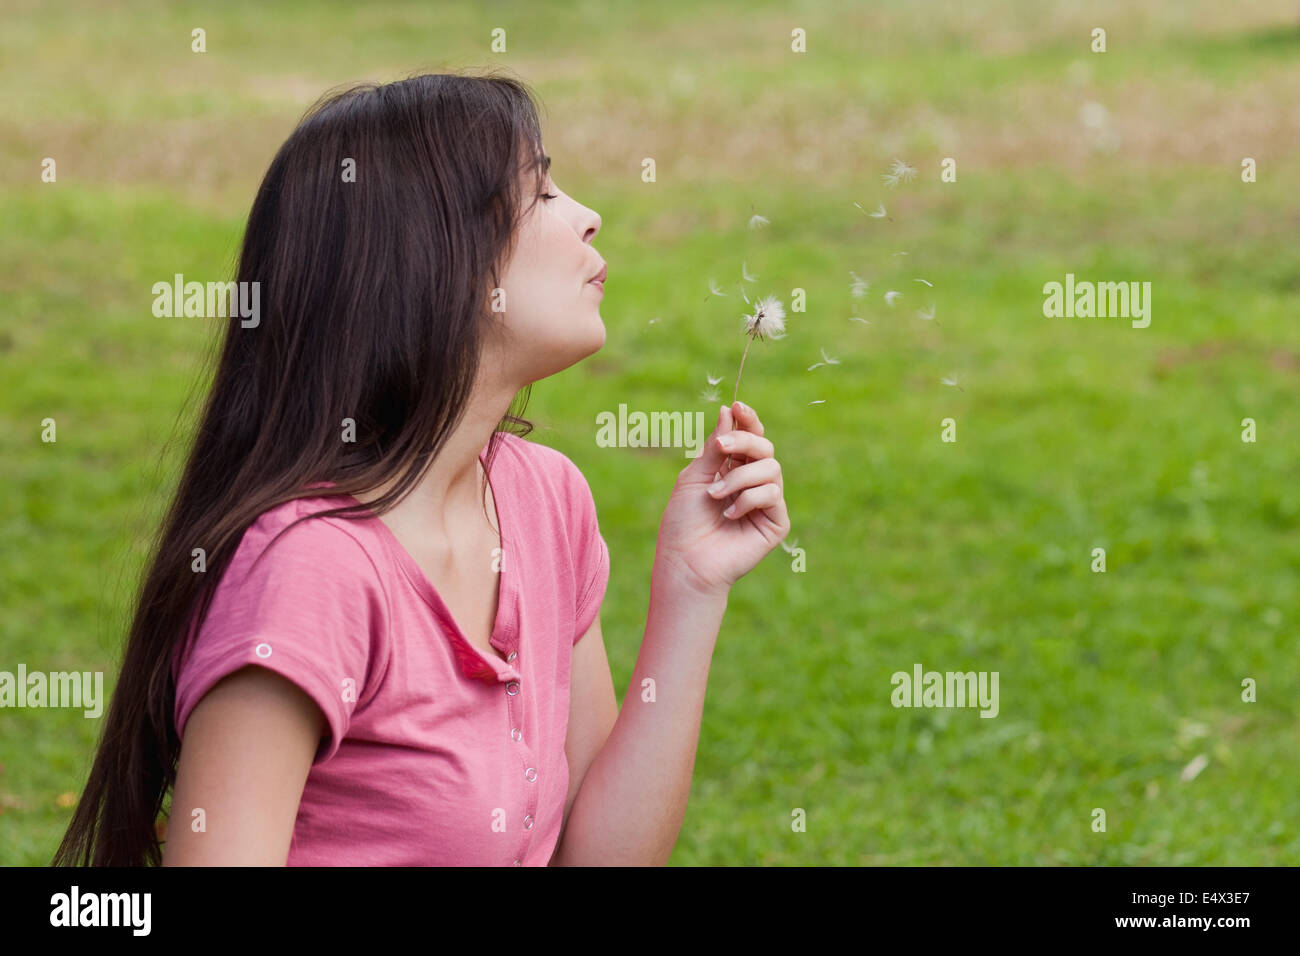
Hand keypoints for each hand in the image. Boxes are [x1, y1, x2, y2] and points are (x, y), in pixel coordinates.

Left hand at [654, 400, 790, 594]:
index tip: (737, 405)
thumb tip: (729, 410)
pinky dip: (748, 499)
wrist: (685, 562)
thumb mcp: (694, 477)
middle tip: (720, 447)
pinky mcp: (775, 522)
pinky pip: (772, 494)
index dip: (748, 419)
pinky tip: (729, 514)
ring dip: (738, 477)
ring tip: (715, 496)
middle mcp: (752, 483)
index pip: (750, 437)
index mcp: (732, 469)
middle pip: (764, 446)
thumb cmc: (683, 522)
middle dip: (743, 440)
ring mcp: (766, 503)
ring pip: (771, 468)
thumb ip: (713, 447)